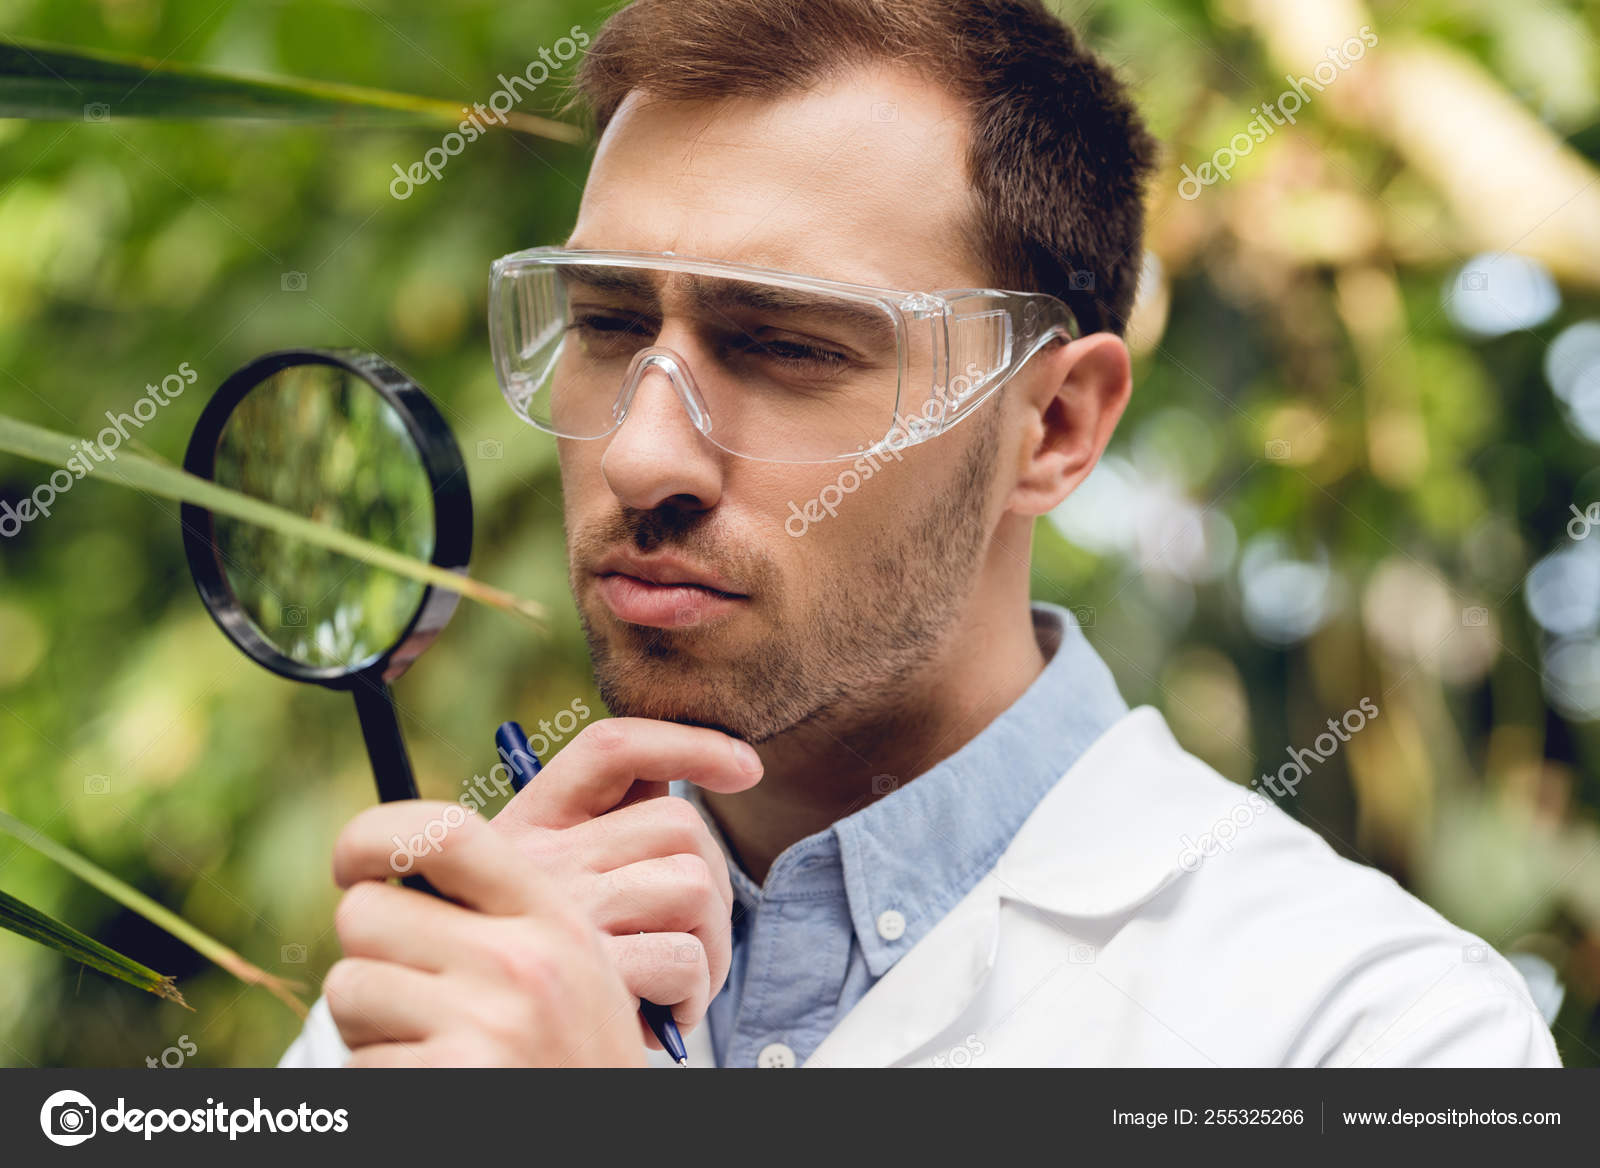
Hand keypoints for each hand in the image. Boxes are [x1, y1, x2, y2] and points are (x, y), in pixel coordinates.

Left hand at [326, 802, 647, 1066]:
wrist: (606, 1140)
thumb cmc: (570, 1055)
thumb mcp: (571, 967)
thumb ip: (500, 912)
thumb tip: (381, 872)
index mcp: (553, 918)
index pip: (445, 831)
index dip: (373, 834)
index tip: (353, 865)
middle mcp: (522, 964)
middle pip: (366, 912)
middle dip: (370, 953)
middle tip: (413, 993)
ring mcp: (484, 1027)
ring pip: (346, 988)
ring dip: (369, 1024)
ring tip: (434, 1046)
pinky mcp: (446, 1082)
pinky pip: (355, 1062)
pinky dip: (380, 1078)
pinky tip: (437, 1083)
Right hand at [488, 718, 763, 1044]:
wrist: (471, 1055)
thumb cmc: (522, 974)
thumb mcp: (532, 889)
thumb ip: (593, 835)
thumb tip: (678, 782)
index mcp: (523, 825)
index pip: (612, 749)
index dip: (688, 743)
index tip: (745, 766)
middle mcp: (535, 859)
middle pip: (678, 822)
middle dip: (713, 879)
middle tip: (695, 932)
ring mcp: (561, 913)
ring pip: (693, 885)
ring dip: (712, 942)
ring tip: (682, 981)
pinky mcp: (588, 975)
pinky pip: (683, 959)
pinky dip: (694, 994)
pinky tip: (665, 1016)